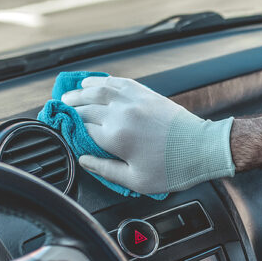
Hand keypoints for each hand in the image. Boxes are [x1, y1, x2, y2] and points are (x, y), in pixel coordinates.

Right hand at [62, 76, 233, 194]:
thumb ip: (104, 169)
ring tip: (70, 94)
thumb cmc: (172, 169)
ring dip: (81, 91)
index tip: (58, 128)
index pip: (81, 128)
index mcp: (115, 137)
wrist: (203, 148)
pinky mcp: (146, 93)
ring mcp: (134, 100)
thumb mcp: (135, 180)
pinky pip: (119, 82)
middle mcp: (121, 114)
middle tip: (58, 109)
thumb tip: (84, 160)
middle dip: (69, 107)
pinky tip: (95, 82)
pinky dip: (104, 80)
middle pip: (85, 106)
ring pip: (99, 89)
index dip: (67, 128)